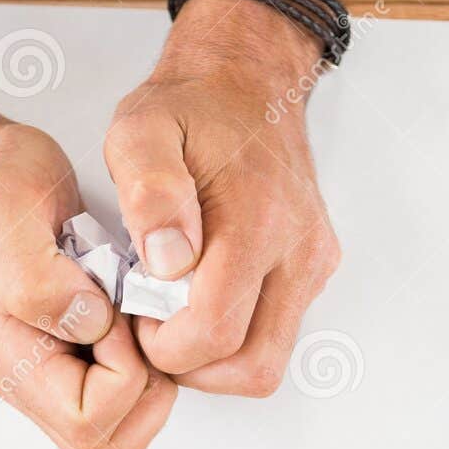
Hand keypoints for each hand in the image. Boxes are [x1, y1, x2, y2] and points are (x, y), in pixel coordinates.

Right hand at [0, 119, 175, 448]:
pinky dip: (147, 372)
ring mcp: (54, 381)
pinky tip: (134, 321)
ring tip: (135, 322)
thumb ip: (36, 277)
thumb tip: (89, 325)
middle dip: (144, 394)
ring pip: (122, 438)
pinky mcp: (77, 367)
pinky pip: (125, 407)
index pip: (88, 422)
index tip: (117, 314)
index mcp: (12, 362)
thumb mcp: (7, 211)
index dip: (123, 375)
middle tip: (136, 329)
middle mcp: (32, 385)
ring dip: (149, 386)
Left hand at [104, 0, 341, 395]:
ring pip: (266, 362)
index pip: (216, 333)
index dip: (164, 345)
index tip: (135, 315)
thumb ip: (149, 192)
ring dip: (213, 360)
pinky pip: (274, 335)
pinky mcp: (313, 270)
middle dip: (190, 365)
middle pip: (250, 368)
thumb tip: (168, 260)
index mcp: (257, 222)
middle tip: (151, 326)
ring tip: (172, 313)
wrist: (246, 80)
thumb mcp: (141, 130)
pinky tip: (198, 298)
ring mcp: (311, 266)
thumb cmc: (191, 107)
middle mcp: (297, 252)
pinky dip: (233, 338)